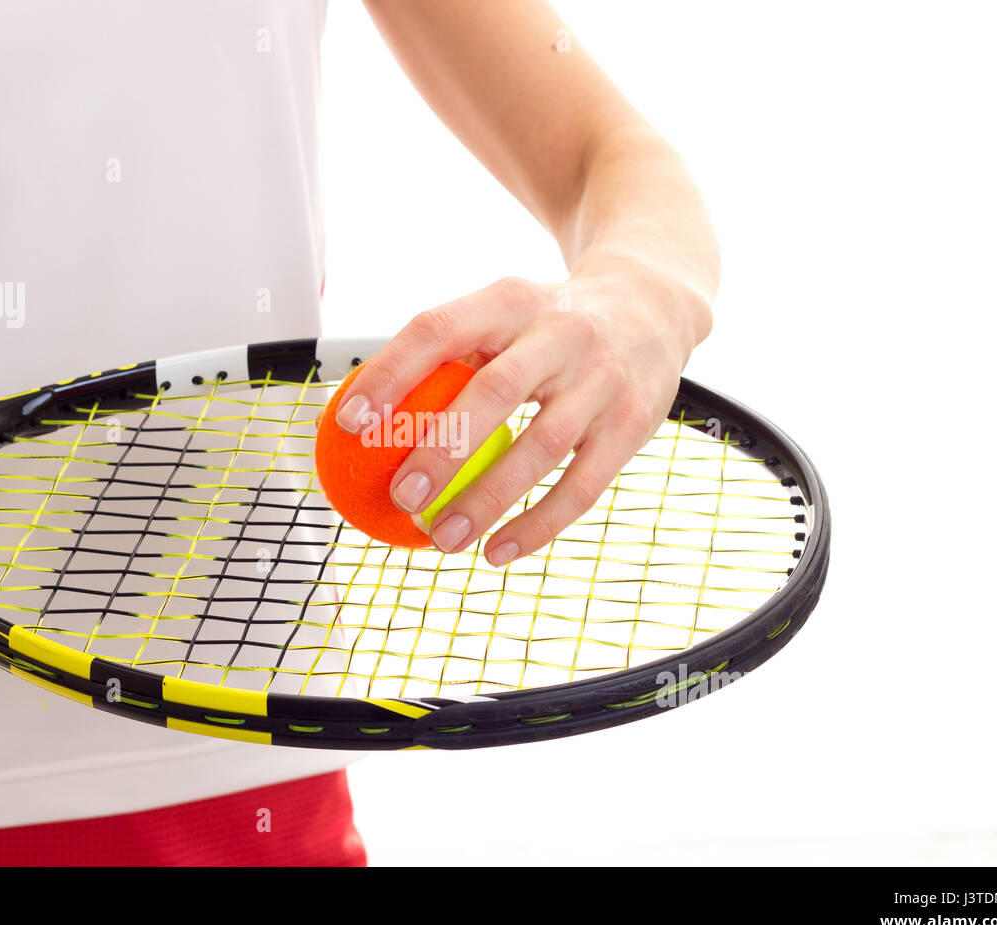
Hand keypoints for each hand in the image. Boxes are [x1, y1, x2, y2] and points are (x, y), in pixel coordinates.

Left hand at [333, 262, 711, 564]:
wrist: (652, 303)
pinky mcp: (633, 423)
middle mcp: (562, 332)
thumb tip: (344, 418)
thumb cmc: (548, 322)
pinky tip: (499, 552)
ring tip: (443, 539)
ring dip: (488, 500)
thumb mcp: (499, 314)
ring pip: (543, 448)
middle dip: (444, 448)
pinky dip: (539, 525)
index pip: (440, 329)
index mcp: (511, 299)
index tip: (348, 421)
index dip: (390, 373)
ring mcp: (604, 379)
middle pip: (497, 392)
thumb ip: (438, 358)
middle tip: (402, 495)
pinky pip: (584, 486)